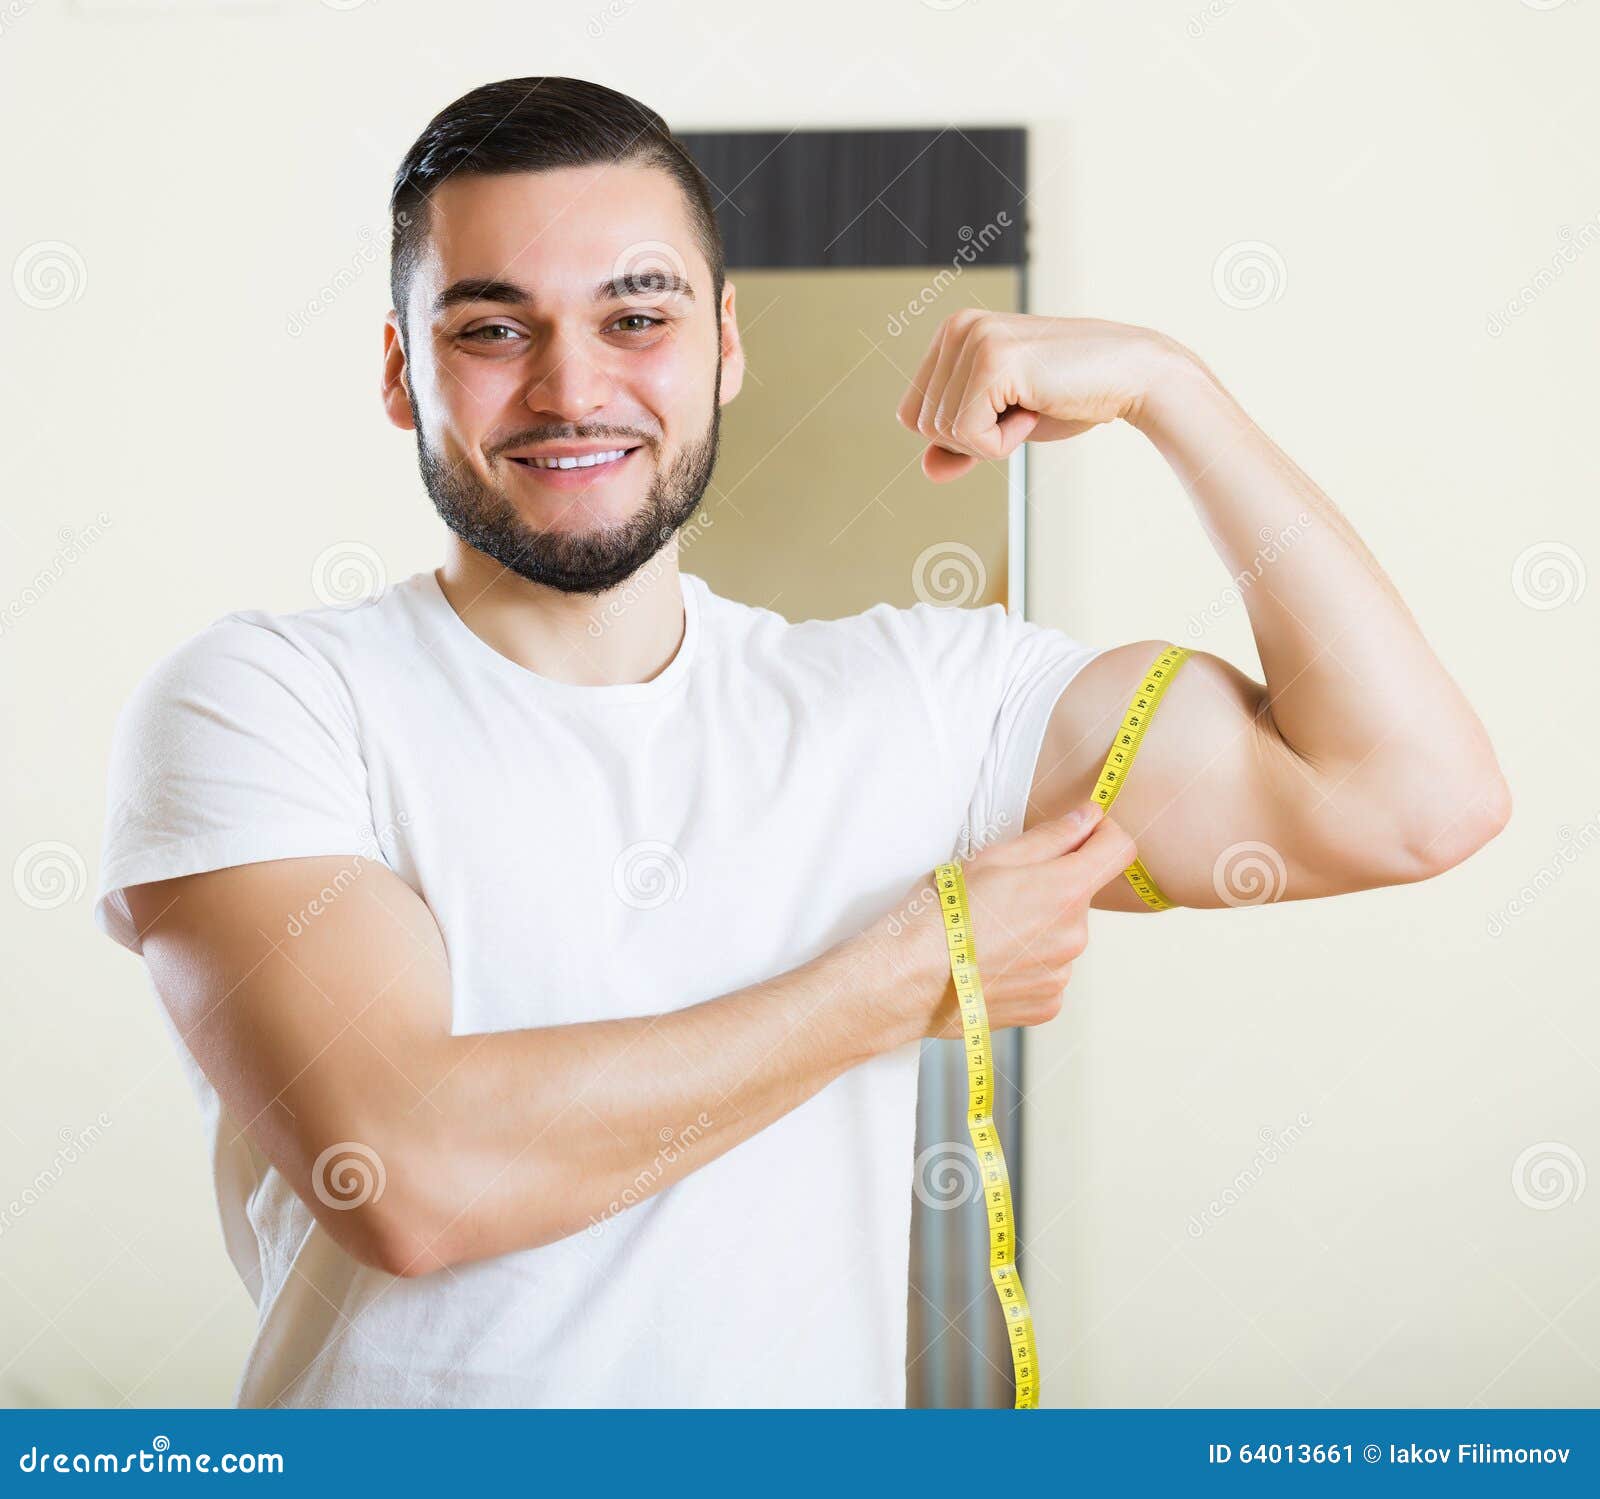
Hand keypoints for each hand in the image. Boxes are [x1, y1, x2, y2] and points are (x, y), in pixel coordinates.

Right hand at [870, 802, 1139, 1040]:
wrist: (907, 980)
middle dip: (1053, 888)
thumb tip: (1088, 818)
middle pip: (1081, 896)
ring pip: (1063, 936)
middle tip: (1002, 893)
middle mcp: (1075, 936)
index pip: (1118, 849)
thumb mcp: (991, 859)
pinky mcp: (1048, 1005)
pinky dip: (1028, 964)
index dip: (1102, 835)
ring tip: (990, 932)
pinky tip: (992, 961)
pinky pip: (1049, 972)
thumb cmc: (940, 915)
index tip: (1082, 835)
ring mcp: (1062, 975)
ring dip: (1039, 929)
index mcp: (1065, 891)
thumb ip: (1051, 837)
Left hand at [893, 311, 1185, 481]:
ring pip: (942, 433)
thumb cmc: (1069, 397)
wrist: (1130, 378)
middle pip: (922, 425)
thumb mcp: (1002, 424)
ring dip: (991, 439)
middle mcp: (956, 328)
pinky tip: (1036, 407)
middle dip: (973, 438)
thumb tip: (927, 471)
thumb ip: (960, 444)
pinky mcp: (991, 361)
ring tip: (1032, 404)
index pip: (913, 414)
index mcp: (951, 334)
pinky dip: (1003, 442)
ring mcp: (973, 339)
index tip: (1005, 409)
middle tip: (1024, 408)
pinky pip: (968, 436)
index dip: (957, 433)